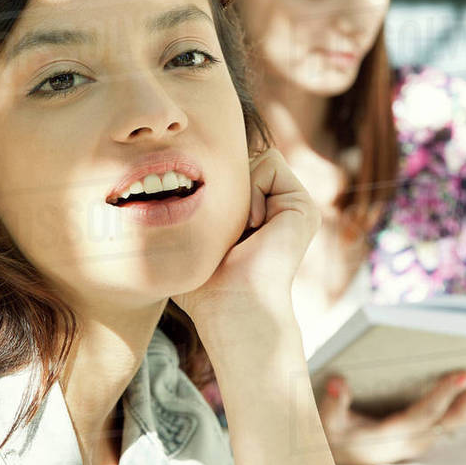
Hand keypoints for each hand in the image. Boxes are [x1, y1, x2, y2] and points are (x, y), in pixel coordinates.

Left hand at [172, 148, 318, 332]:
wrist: (232, 305)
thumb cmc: (204, 283)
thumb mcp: (191, 235)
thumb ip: (191, 204)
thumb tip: (163, 175)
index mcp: (256, 213)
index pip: (229, 168)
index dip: (212, 186)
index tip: (209, 227)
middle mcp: (276, 207)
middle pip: (241, 160)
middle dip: (225, 188)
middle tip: (226, 231)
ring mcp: (291, 206)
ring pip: (256, 159)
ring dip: (238, 193)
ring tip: (240, 231)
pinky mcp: (302, 205)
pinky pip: (270, 164)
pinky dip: (253, 192)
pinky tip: (253, 226)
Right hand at [317, 370, 465, 464]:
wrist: (337, 459)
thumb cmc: (333, 435)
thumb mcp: (326, 423)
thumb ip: (332, 404)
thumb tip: (337, 381)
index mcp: (392, 437)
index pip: (425, 414)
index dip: (444, 394)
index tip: (462, 372)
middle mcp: (413, 441)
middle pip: (453, 420)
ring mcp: (421, 440)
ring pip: (457, 420)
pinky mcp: (423, 435)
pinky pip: (451, 418)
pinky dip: (462, 399)